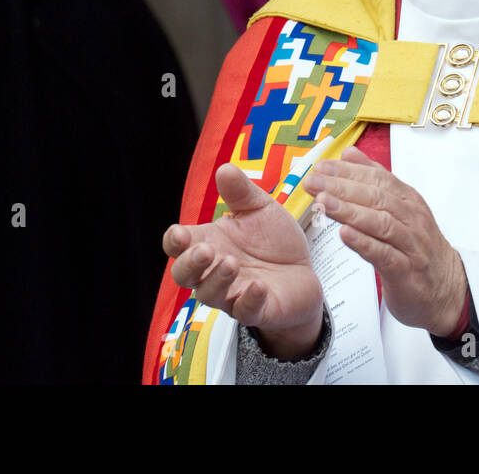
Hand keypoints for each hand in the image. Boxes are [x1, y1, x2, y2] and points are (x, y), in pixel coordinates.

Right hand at [163, 163, 323, 358]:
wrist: (304, 272)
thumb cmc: (273, 241)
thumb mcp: (260, 209)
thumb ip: (241, 192)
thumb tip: (224, 169)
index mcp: (209, 242)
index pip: (178, 245)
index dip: (174, 241)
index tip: (180, 233)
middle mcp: (213, 271)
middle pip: (183, 275)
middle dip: (189, 263)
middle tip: (205, 250)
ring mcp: (232, 294)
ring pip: (209, 294)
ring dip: (217, 279)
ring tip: (231, 262)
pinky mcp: (256, 310)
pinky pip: (245, 311)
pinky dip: (248, 300)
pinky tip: (258, 286)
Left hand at [302, 146, 467, 336]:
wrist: (446, 288)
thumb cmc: (416, 246)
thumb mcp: (399, 207)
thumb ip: (374, 179)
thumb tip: (349, 153)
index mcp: (407, 199)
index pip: (376, 177)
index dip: (347, 171)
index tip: (320, 166)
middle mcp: (411, 218)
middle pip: (376, 197)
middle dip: (341, 187)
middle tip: (313, 182)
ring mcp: (411, 244)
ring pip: (380, 223)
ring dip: (349, 211)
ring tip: (323, 203)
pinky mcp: (407, 271)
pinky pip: (385, 254)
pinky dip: (364, 244)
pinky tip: (344, 235)